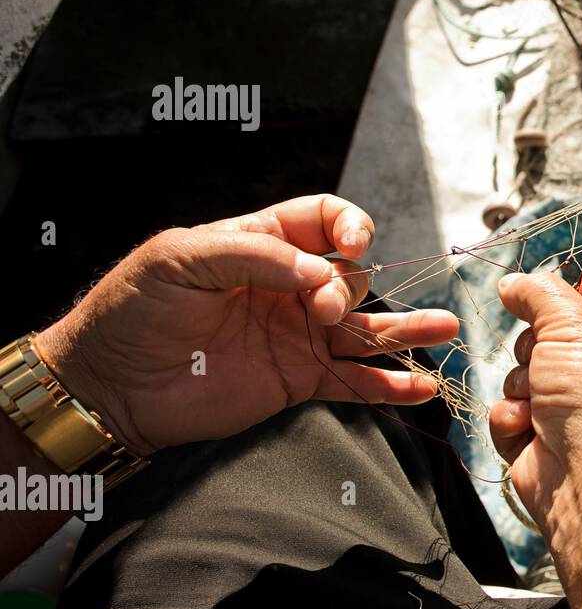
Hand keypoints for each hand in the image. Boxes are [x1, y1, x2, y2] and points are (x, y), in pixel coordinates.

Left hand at [35, 195, 456, 454]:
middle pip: (350, 275)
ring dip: (407, 330)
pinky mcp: (298, 381)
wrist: (109, 388)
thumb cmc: (131, 311)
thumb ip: (254, 256)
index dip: (348, 224)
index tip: (354, 244)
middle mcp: (288, 288)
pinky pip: (355, 382)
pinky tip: (423, 388)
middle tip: (321, 311)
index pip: (323, 220)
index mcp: (261, 245)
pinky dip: (390, 386)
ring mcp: (297, 336)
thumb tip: (319, 272)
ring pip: (367, 328)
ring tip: (445, 329)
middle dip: (347, 287)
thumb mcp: (180, 260)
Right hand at [487, 273, 581, 608]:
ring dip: (519, 387)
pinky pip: (506, 414)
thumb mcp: (573, 324)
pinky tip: (528, 432)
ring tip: (540, 407)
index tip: (539, 306)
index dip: (557, 308)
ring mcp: (570, 413)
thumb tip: (512, 283)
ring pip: (518, 377)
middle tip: (546, 366)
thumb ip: (539, 293)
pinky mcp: (540, 444)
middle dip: (532, 352)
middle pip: (541, 341)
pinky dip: (510, 420)